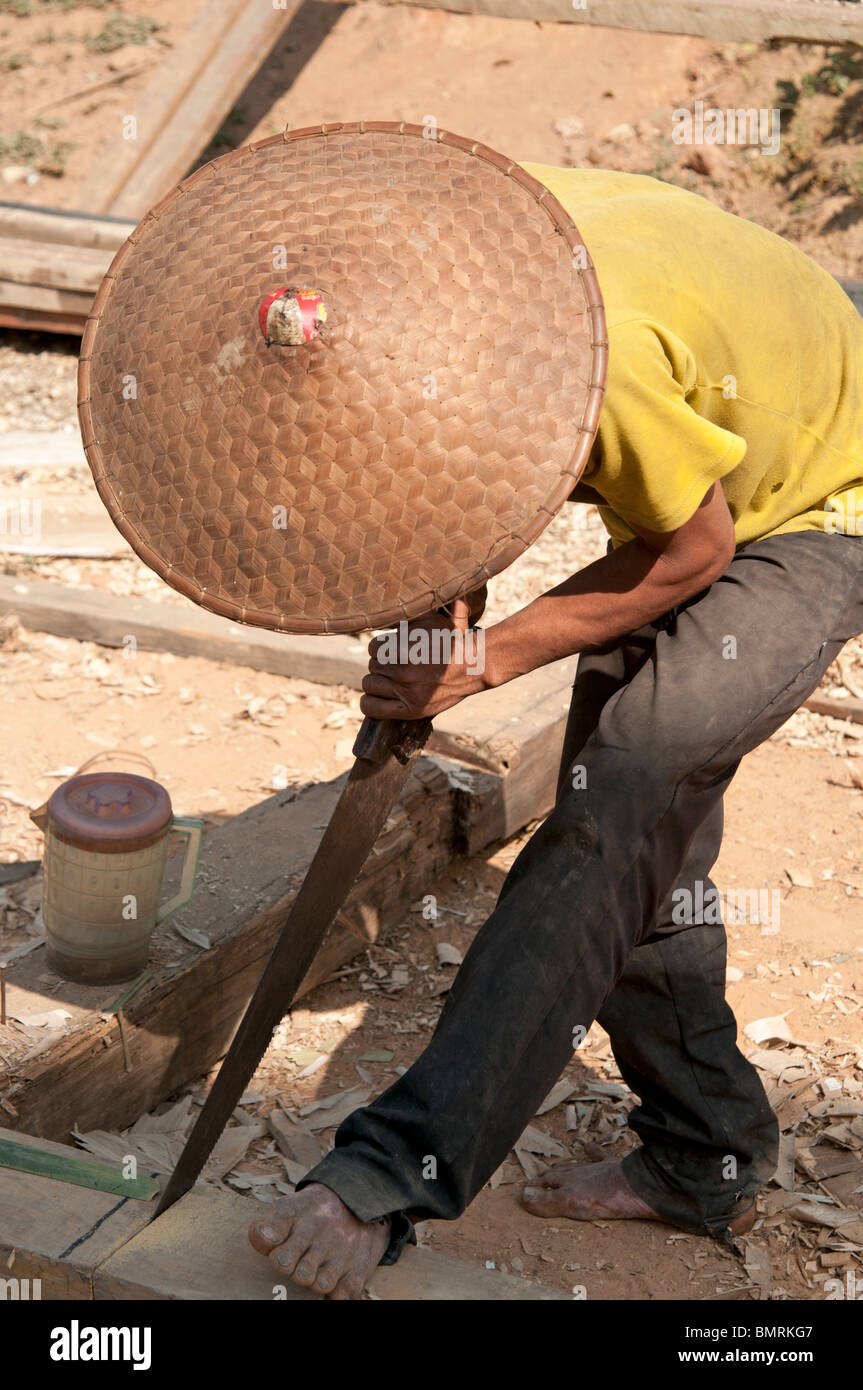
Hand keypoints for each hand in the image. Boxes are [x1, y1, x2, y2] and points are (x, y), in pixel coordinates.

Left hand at [360, 595, 487, 719]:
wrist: (474, 666)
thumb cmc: (454, 640)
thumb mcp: (435, 616)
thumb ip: (417, 605)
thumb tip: (402, 588)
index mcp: (407, 647)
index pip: (373, 647)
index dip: (381, 647)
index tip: (392, 650)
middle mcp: (406, 670)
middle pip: (372, 666)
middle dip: (382, 664)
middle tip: (396, 665)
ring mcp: (408, 692)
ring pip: (370, 684)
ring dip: (377, 682)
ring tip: (391, 680)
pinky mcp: (411, 709)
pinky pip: (372, 708)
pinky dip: (369, 703)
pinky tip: (375, 697)